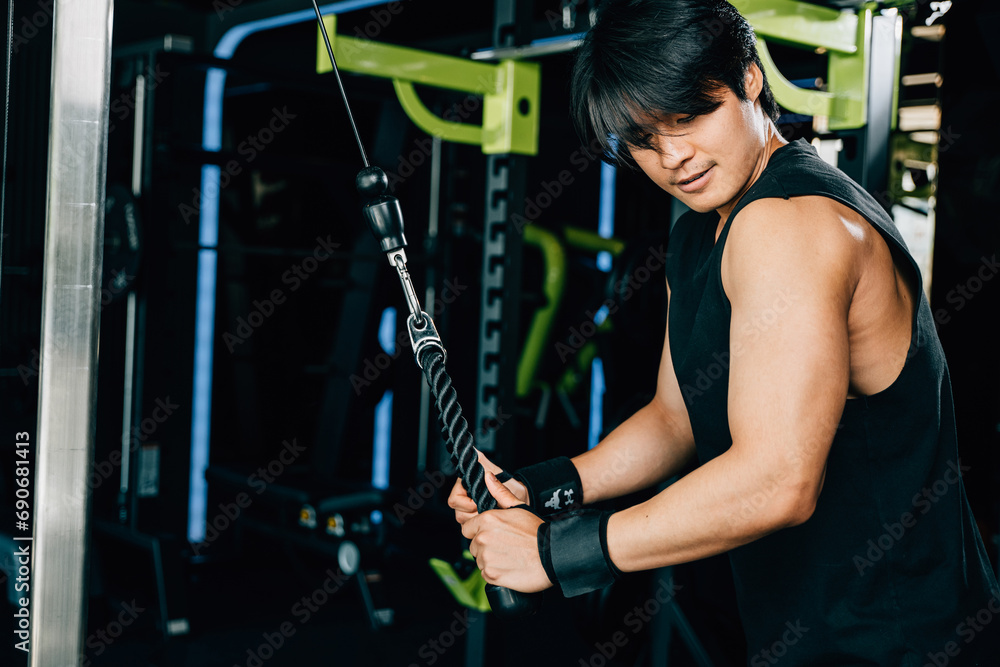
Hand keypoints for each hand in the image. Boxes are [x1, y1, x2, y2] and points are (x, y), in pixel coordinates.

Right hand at [448, 451, 527, 525]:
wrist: (523, 499)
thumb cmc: (511, 485)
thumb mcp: (497, 473)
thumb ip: (483, 462)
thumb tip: (471, 450)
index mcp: (466, 487)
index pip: (454, 500)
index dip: (466, 504)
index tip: (477, 502)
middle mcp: (467, 500)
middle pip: (458, 514)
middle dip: (474, 513)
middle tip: (488, 508)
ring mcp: (472, 512)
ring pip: (465, 523)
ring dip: (479, 519)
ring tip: (492, 512)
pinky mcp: (480, 521)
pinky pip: (474, 528)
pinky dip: (484, 525)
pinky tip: (493, 519)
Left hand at [461, 471, 551, 592]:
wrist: (552, 556)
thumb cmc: (537, 532)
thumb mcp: (519, 507)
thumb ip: (500, 492)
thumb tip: (487, 477)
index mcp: (487, 520)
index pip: (468, 528)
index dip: (480, 531)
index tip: (494, 534)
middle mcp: (483, 538)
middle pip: (474, 545)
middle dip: (485, 546)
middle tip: (505, 546)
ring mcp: (486, 558)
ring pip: (479, 560)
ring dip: (491, 560)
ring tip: (509, 556)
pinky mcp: (491, 575)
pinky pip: (485, 574)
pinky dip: (495, 573)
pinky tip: (509, 567)